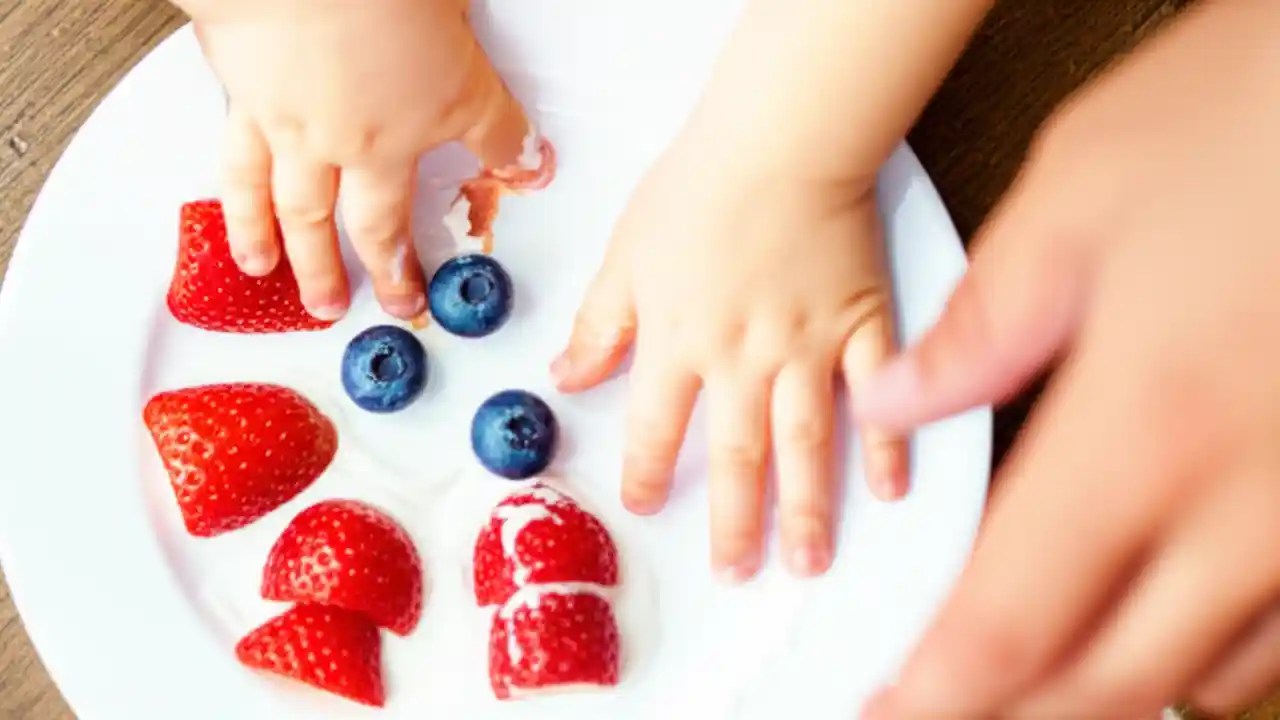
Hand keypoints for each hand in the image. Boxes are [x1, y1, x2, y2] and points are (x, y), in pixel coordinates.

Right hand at [176, 0, 530, 319]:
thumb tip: (472, 22)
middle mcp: (370, 136)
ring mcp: (305, 131)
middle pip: (384, 224)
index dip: (520, 160)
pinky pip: (244, 179)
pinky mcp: (250, 110)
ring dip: (314, 268)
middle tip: (402, 305)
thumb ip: (464, 26)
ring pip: (308, 219)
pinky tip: (247, 247)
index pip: (497, 139)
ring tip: (320, 302)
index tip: (529, 172)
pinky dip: (244, 220)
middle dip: (395, 272)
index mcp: (439, 100)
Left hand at [552, 142, 906, 580]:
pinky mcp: (862, 320)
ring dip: (806, 508)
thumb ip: (599, 325)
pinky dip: (888, 440)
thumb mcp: (626, 254)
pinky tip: (890, 488)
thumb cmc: (698, 188)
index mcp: (679, 341)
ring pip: (806, 442)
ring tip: (808, 563)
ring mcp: (808, 344)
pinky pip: (879, 391)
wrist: (779, 136)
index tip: (645, 509)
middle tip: (737, 576)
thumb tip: (564, 378)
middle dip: (735, 525)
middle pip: (737, 457)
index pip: (656, 429)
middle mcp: (743, 357)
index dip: (647, 475)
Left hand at [857, 1, 1279, 715]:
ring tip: (1029, 688)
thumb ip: (981, 326)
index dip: (936, 690)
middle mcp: (1245, 506)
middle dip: (1006, 714)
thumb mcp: (1083, 197)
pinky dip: (1200, 663)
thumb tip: (900, 397)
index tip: (887, 711)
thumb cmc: (1257, 119)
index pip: (1010, 619)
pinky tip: (1160, 643)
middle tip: (940, 710)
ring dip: (1100, 697)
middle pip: (1102, 679)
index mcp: (1144, 432)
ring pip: (1198, 677)